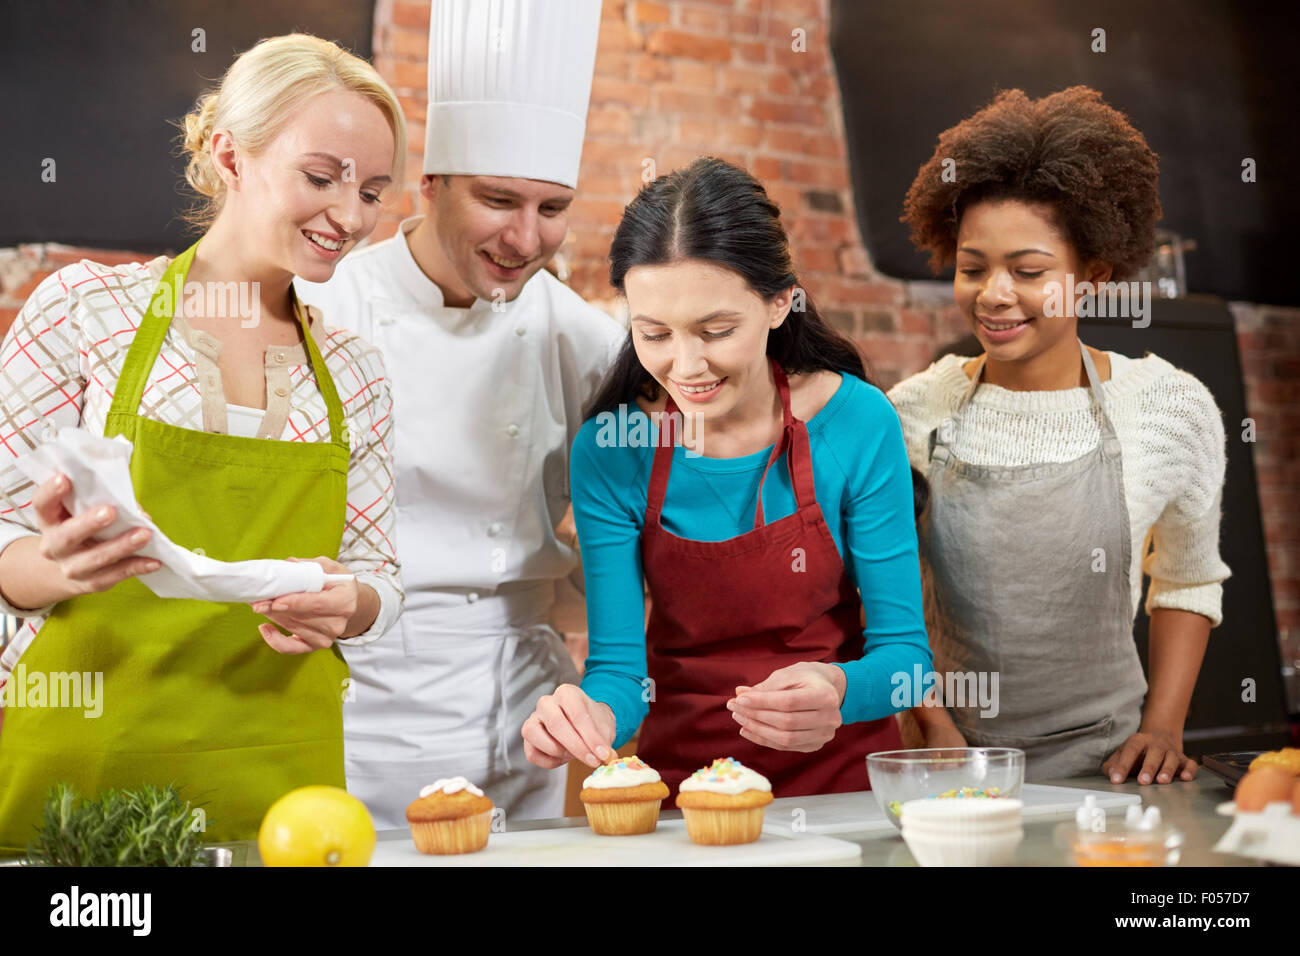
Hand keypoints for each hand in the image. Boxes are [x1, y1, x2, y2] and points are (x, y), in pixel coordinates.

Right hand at [31, 473, 159, 599]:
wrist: (72, 566)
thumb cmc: (83, 527)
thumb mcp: (80, 512)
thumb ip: (100, 502)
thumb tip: (134, 510)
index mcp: (49, 520)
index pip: (42, 504)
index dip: (50, 491)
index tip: (64, 478)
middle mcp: (54, 546)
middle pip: (67, 536)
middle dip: (89, 523)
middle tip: (111, 511)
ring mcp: (71, 567)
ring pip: (95, 559)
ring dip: (121, 546)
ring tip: (145, 535)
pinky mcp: (92, 582)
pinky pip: (115, 575)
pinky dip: (137, 567)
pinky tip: (154, 561)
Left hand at [250, 556, 356, 653]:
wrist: (352, 604)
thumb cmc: (339, 584)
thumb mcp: (332, 568)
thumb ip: (310, 565)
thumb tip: (288, 564)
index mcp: (345, 601)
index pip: (316, 604)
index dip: (294, 603)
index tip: (275, 601)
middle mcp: (338, 623)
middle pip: (301, 617)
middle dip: (276, 608)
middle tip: (257, 600)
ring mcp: (327, 637)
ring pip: (293, 628)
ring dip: (273, 616)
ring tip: (261, 605)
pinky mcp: (316, 645)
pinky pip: (291, 648)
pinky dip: (275, 640)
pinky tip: (265, 628)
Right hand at [522, 683, 616, 769]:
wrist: (585, 725)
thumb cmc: (593, 723)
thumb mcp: (604, 728)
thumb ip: (603, 740)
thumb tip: (605, 756)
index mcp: (567, 693)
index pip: (577, 714)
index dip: (591, 737)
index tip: (603, 754)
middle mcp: (547, 702)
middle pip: (556, 724)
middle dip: (577, 747)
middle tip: (593, 761)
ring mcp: (533, 718)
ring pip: (536, 736)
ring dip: (559, 752)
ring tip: (574, 754)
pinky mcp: (527, 736)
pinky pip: (532, 753)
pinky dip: (549, 761)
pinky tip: (563, 757)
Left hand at [727, 661, 845, 752]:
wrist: (829, 689)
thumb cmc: (806, 678)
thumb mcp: (788, 675)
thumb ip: (766, 686)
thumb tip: (740, 694)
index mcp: (825, 695)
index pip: (788, 702)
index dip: (762, 702)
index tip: (740, 699)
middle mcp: (830, 718)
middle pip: (786, 722)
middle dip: (755, 716)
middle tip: (734, 707)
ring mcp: (824, 735)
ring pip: (785, 739)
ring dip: (757, 730)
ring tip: (739, 718)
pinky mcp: (815, 745)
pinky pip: (786, 746)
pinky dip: (764, 740)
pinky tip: (748, 730)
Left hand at [1102, 727, 1198, 784]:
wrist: (1161, 736)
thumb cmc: (1139, 751)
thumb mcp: (1123, 753)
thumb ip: (1114, 764)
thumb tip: (1110, 773)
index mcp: (1138, 741)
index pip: (1129, 751)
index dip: (1122, 765)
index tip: (1116, 780)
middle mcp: (1156, 745)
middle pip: (1153, 754)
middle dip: (1148, 768)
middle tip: (1142, 781)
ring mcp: (1171, 751)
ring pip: (1171, 759)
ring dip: (1167, 770)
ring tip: (1162, 781)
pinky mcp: (1184, 759)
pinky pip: (1190, 764)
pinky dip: (1189, 770)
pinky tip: (1185, 778)